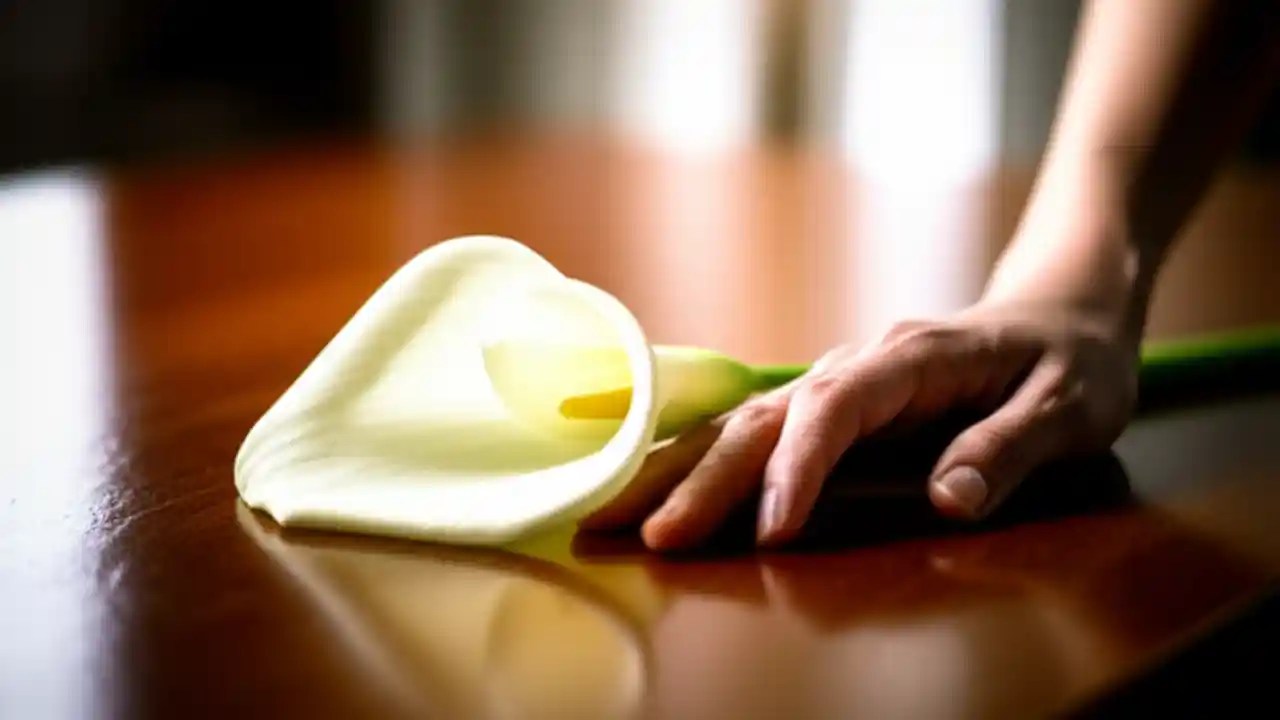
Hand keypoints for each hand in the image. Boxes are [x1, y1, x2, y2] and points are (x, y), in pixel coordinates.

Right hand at [581, 299, 1139, 550]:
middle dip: (704, 476)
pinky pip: (756, 431)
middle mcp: (860, 364)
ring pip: (744, 421)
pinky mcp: (831, 404)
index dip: (799, 469)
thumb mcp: (1069, 407)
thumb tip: (948, 500)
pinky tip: (657, 488)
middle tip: (649, 536)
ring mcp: (839, 381)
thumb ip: (1011, 448)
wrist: (1061, 310)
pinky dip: (702, 461)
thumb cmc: (1070, 361)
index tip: (773, 531)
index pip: (836, 409)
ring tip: (615, 516)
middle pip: (765, 417)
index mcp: (913, 357)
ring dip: (680, 468)